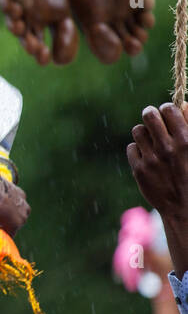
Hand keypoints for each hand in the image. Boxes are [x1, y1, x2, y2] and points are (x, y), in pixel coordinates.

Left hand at [0, 173, 29, 236]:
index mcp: (15, 226)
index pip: (10, 234)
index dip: (3, 232)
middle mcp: (23, 217)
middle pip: (17, 222)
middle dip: (9, 220)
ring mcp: (24, 205)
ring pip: (20, 210)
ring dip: (13, 209)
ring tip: (2, 205)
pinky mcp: (22, 194)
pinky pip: (18, 199)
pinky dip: (13, 199)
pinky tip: (4, 196)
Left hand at [128, 103, 187, 218]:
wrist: (186, 208)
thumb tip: (184, 105)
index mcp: (187, 141)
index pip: (169, 109)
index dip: (167, 109)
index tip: (168, 114)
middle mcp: (168, 149)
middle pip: (149, 115)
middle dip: (151, 115)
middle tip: (154, 120)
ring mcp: (152, 160)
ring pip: (138, 131)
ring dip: (144, 133)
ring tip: (152, 141)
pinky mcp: (139, 170)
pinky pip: (131, 148)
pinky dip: (138, 150)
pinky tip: (147, 156)